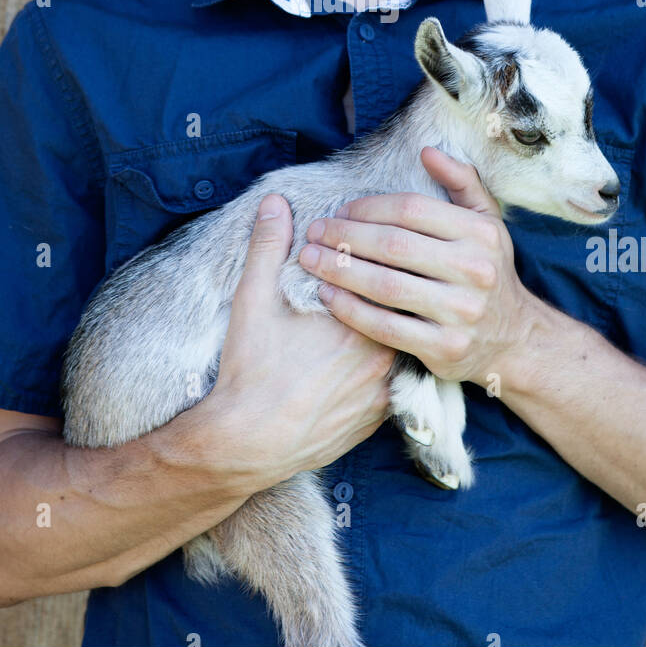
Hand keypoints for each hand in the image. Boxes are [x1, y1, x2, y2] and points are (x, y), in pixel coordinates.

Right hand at [212, 193, 395, 487]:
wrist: (249, 444)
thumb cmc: (250, 369)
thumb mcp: (252, 300)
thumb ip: (268, 247)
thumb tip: (275, 202)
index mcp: (355, 317)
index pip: (380, 273)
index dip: (368, 257)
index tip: (355, 247)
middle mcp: (380, 352)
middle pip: (393, 307)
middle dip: (382, 287)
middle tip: (366, 274)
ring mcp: (384, 387)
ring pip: (396, 343)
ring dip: (385, 326)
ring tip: (362, 319)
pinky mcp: (380, 416)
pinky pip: (391, 380)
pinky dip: (380, 364)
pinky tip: (364, 357)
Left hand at [297, 147, 537, 390]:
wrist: (515, 339)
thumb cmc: (487, 270)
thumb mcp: (487, 222)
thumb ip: (461, 181)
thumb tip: (427, 150)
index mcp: (481, 233)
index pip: (411, 209)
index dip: (369, 207)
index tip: (340, 211)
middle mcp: (475, 270)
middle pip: (394, 245)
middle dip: (345, 236)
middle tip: (314, 232)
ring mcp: (461, 312)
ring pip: (386, 286)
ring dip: (339, 270)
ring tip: (310, 260)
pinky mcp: (444, 348)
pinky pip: (386, 327)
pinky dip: (351, 310)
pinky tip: (327, 296)